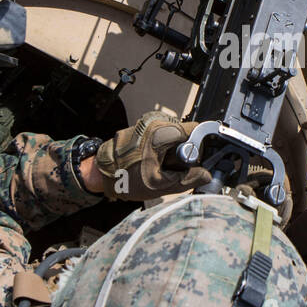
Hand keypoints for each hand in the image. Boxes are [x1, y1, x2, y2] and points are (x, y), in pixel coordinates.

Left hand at [95, 112, 210, 200]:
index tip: (205, 157)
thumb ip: (188, 180)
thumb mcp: (160, 184)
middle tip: (176, 169)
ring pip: (174, 136)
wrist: (100, 174)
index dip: (203, 145)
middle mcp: (154, 122)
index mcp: (161, 132)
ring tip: (162, 166)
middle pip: (186, 133)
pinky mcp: (142, 127)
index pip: (196, 129)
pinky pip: (162, 136)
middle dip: (186, 152)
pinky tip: (154, 162)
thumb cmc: (124, 177)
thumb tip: (206, 176)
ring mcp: (147, 123)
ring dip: (174, 151)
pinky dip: (164, 149)